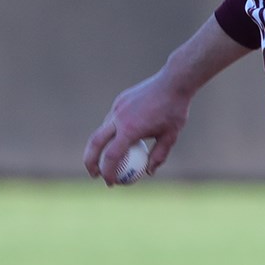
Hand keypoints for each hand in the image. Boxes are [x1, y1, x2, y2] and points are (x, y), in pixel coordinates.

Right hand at [82, 71, 190, 185]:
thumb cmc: (174, 110)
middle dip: (90, 161)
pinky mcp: (120, 101)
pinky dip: (111, 132)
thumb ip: (158, 155)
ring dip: (100, 146)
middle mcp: (119, 118)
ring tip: (105, 160)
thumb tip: (149, 172)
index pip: (111, 156)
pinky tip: (121, 139)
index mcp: (130, 130)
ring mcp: (117, 107)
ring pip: (102, 130)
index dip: (108, 172)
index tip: (110, 183)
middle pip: (95, 143)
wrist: (173, 82)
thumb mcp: (170, 137)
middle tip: (94, 175)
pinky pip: (111, 119)